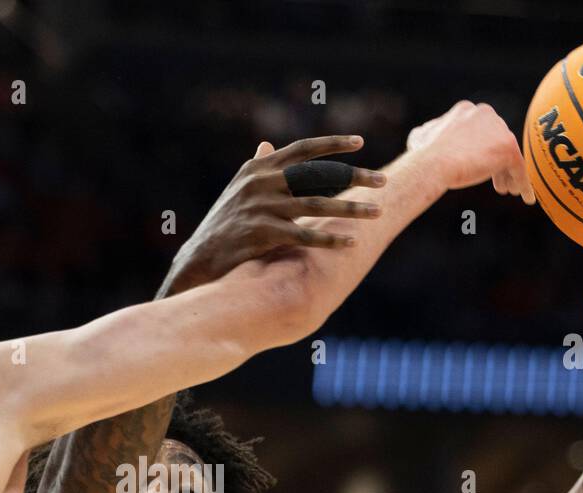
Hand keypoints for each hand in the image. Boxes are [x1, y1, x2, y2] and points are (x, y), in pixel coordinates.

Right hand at [159, 135, 385, 296]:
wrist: (199, 259)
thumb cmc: (223, 224)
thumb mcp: (237, 190)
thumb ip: (257, 167)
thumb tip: (266, 144)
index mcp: (258, 168)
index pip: (303, 149)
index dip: (333, 144)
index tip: (360, 142)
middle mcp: (261, 183)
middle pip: (318, 175)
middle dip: (355, 177)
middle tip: (383, 181)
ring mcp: (261, 208)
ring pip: (316, 205)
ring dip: (351, 209)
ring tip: (377, 212)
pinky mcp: (262, 234)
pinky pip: (303, 236)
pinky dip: (328, 240)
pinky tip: (350, 243)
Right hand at [405, 100, 533, 202]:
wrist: (431, 164)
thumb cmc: (422, 156)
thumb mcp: (420, 138)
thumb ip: (430, 134)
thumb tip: (423, 135)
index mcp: (467, 111)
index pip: (482, 131)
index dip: (481, 150)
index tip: (478, 166)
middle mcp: (485, 114)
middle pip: (498, 141)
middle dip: (497, 162)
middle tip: (498, 181)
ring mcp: (499, 129)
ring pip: (509, 154)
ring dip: (509, 173)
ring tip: (508, 190)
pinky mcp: (508, 147)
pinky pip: (520, 167)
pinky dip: (524, 182)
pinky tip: (526, 197)